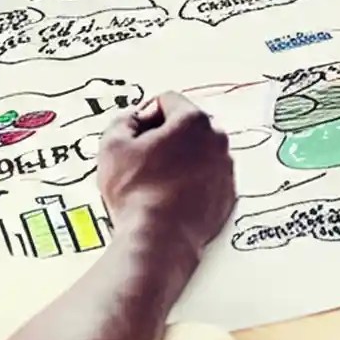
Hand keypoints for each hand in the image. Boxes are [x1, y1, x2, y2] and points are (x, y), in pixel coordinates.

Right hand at [99, 92, 235, 251]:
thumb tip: (132, 119)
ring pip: (199, 152)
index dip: (145, 115)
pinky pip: (208, 178)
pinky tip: (170, 195)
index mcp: (193, 121)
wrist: (158, 239)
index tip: (136, 133)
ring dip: (180, 159)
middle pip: (187, 125)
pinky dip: (193, 182)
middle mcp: (217, 141)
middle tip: (143, 157)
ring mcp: (225, 169)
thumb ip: (123, 120)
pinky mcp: (227, 195)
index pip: (168, 100)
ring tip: (156, 180)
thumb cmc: (138, 195)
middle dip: (166, 136)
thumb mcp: (112, 145)